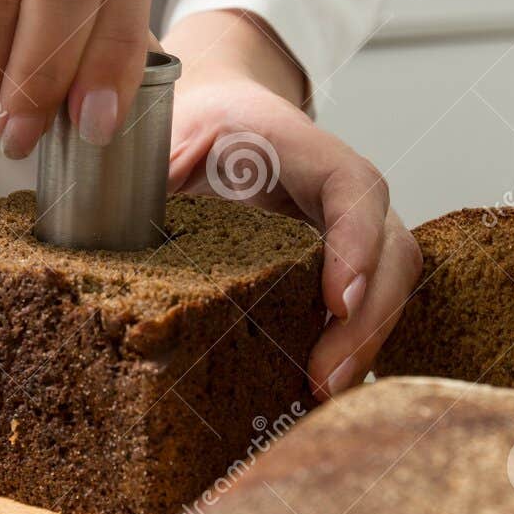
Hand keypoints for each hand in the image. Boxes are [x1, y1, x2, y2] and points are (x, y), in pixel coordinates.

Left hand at [164, 12, 420, 399]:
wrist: (219, 119)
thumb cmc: (194, 127)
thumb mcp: (167, 133)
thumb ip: (155, 169)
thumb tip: (124, 217)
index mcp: (297, 145)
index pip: (352, 186)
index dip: (358, 242)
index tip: (338, 301)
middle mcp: (340, 189)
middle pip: (390, 248)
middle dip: (368, 318)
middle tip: (326, 378)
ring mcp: (349, 229)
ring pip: (389, 284)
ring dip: (364, 343)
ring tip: (321, 393)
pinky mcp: (342, 264)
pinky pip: (367, 305)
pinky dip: (351, 347)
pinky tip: (316, 388)